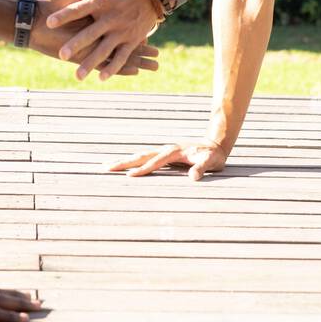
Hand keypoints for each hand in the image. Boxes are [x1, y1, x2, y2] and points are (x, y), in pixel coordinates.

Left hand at [46, 0, 163, 79]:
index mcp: (101, 1)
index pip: (78, 8)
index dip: (64, 15)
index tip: (49, 21)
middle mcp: (111, 18)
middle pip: (90, 33)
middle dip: (76, 44)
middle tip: (62, 54)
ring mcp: (122, 31)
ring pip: (104, 50)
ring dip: (91, 62)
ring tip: (78, 75)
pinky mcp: (132, 40)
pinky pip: (121, 56)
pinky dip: (113, 67)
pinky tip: (101, 77)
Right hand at [106, 140, 229, 180]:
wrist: (214, 144)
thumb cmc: (213, 155)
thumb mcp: (211, 161)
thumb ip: (202, 168)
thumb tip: (194, 177)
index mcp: (174, 151)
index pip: (155, 162)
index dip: (143, 170)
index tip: (129, 177)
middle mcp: (165, 150)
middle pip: (140, 155)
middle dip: (123, 162)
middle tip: (106, 167)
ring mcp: (163, 152)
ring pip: (139, 155)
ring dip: (124, 161)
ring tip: (107, 166)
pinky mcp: (163, 155)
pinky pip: (144, 158)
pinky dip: (132, 161)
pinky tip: (124, 166)